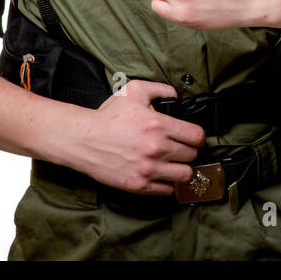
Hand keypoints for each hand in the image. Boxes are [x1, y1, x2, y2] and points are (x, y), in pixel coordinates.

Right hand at [68, 79, 204, 194]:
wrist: (83, 139)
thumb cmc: (107, 116)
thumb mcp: (134, 91)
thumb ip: (160, 89)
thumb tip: (176, 96)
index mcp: (159, 125)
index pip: (197, 136)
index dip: (197, 136)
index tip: (193, 137)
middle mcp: (156, 148)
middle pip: (192, 155)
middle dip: (189, 151)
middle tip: (181, 149)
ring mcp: (148, 169)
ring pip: (184, 175)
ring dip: (182, 169)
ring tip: (175, 164)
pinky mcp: (138, 184)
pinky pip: (167, 190)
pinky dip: (168, 184)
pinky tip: (162, 175)